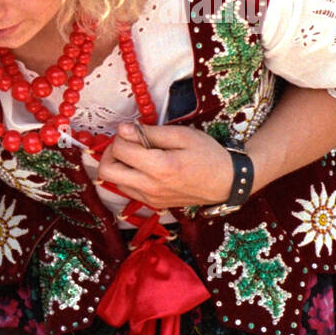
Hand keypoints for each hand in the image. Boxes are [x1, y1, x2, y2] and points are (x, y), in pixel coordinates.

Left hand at [96, 122, 232, 209]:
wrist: (228, 182)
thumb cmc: (208, 155)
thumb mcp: (182, 135)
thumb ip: (150, 133)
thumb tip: (123, 129)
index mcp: (159, 168)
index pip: (120, 150)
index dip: (122, 135)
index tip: (133, 130)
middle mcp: (150, 187)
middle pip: (107, 171)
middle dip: (111, 152)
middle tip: (126, 142)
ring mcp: (150, 199)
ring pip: (114, 182)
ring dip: (119, 165)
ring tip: (138, 153)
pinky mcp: (152, 204)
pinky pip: (128, 189)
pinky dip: (128, 176)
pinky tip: (144, 166)